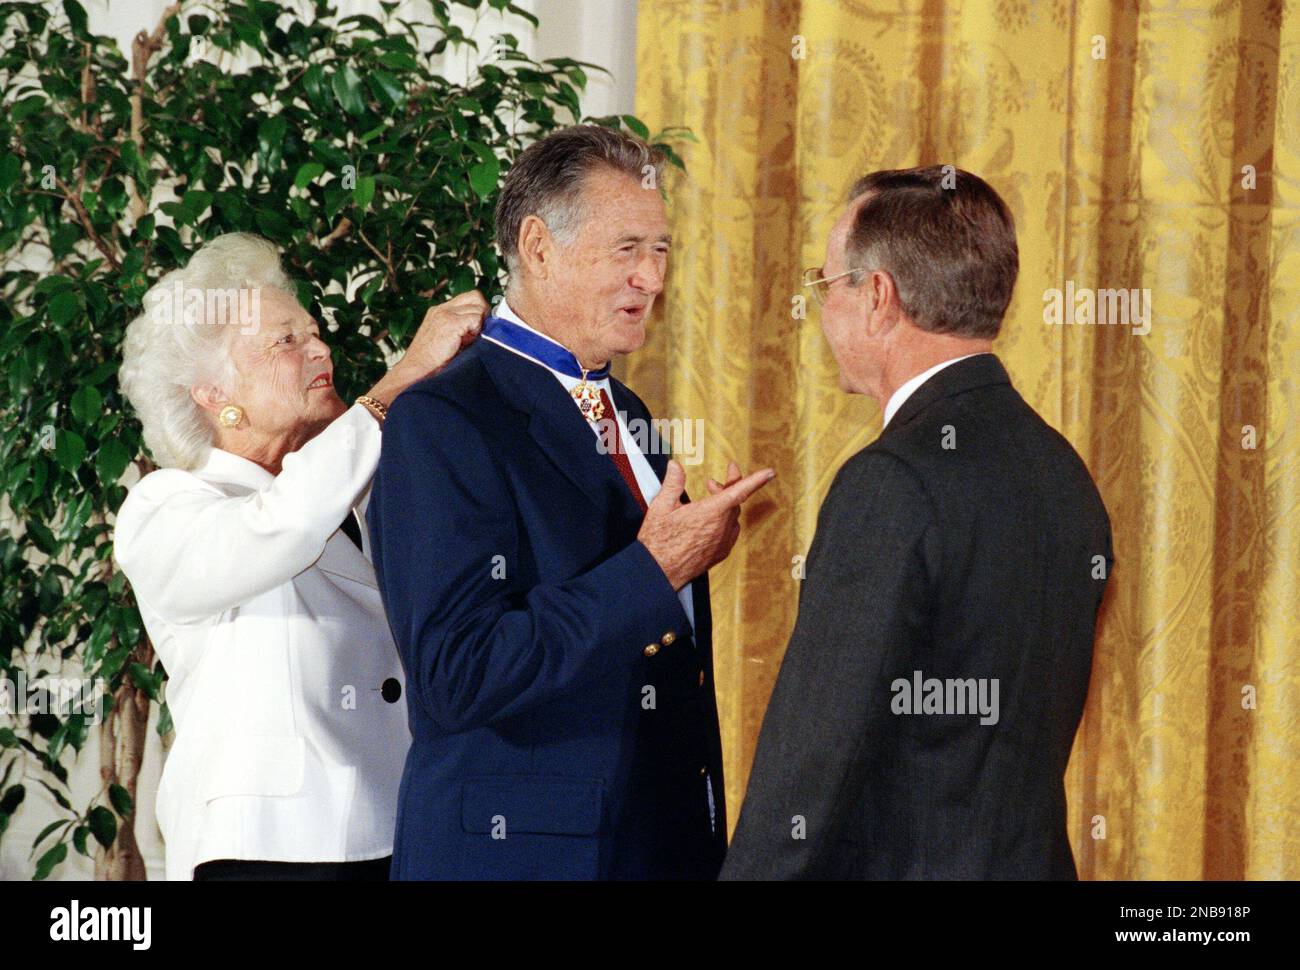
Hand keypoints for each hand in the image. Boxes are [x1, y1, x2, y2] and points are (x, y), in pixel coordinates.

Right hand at [367, 290, 486, 406]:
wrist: (417, 371)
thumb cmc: (432, 362)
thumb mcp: (446, 338)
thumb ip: (461, 328)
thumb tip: (484, 326)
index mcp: (440, 311)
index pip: (469, 298)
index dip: (478, 311)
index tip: (476, 329)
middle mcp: (442, 309)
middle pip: (476, 297)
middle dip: (482, 314)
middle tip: (476, 333)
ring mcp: (445, 313)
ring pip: (478, 308)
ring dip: (478, 325)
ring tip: (466, 341)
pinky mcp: (450, 322)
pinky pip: (475, 319)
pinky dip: (475, 331)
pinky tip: (465, 343)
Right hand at [638, 459, 774, 589]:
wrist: (659, 573)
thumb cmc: (659, 542)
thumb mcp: (661, 507)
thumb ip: (672, 483)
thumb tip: (675, 466)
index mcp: (710, 512)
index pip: (739, 491)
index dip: (756, 480)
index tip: (770, 472)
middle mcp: (721, 527)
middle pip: (735, 501)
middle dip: (727, 486)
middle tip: (713, 482)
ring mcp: (722, 542)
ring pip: (733, 517)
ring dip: (726, 505)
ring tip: (709, 500)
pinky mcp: (721, 553)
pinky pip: (731, 532)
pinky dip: (726, 521)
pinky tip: (712, 521)